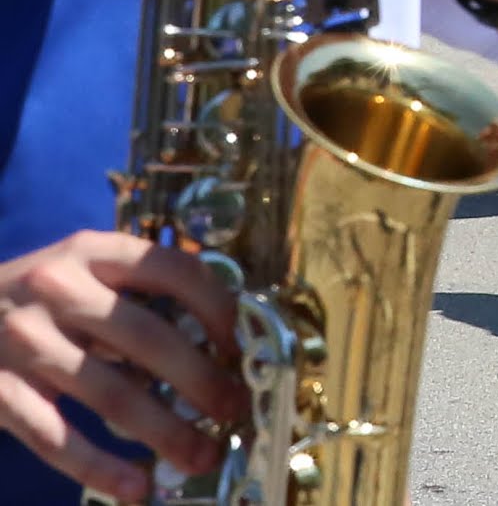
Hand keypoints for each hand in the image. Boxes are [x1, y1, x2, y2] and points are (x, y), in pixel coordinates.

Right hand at [0, 233, 244, 500]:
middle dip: (202, 379)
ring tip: (201, 456)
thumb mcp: (79, 274)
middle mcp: (58, 289)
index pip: (172, 269)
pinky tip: (135, 486)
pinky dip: (99, 467)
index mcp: (91, 252)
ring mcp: (23, 341)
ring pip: (111, 393)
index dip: (217, 306)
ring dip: (166, 431)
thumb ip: (134, 294)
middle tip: (234, 409)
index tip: (238, 344)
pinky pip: (55, 436)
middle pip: (149, 337)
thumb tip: (216, 344)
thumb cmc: (32, 301)